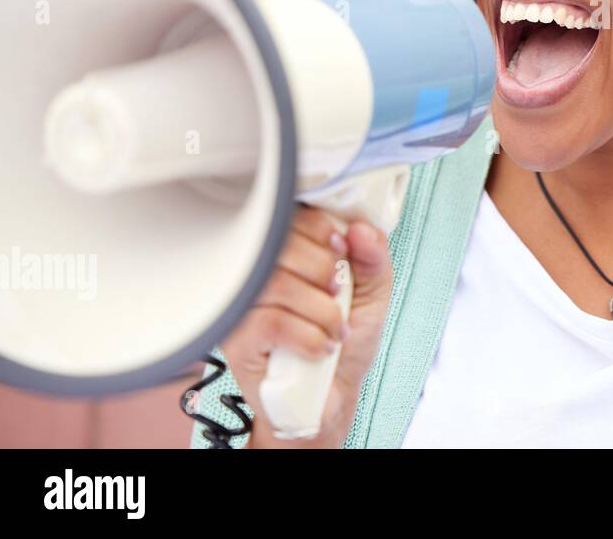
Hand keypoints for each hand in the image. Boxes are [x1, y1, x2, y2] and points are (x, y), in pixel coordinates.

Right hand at [219, 207, 393, 447]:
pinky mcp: (238, 340)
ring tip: (335, 328)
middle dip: (324, 271)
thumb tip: (362, 230)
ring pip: (277, 284)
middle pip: (280, 244)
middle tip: (339, 295)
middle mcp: (258, 273)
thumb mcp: (373, 295)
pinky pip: (272, 322)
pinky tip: (321, 347)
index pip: (289, 216)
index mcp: (288, 254)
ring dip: (321, 310)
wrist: (330, 397)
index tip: (341, 249)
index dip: (320, 228)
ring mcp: (242, 306)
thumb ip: (374, 259)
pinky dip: (309, 335)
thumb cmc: (345, 341)